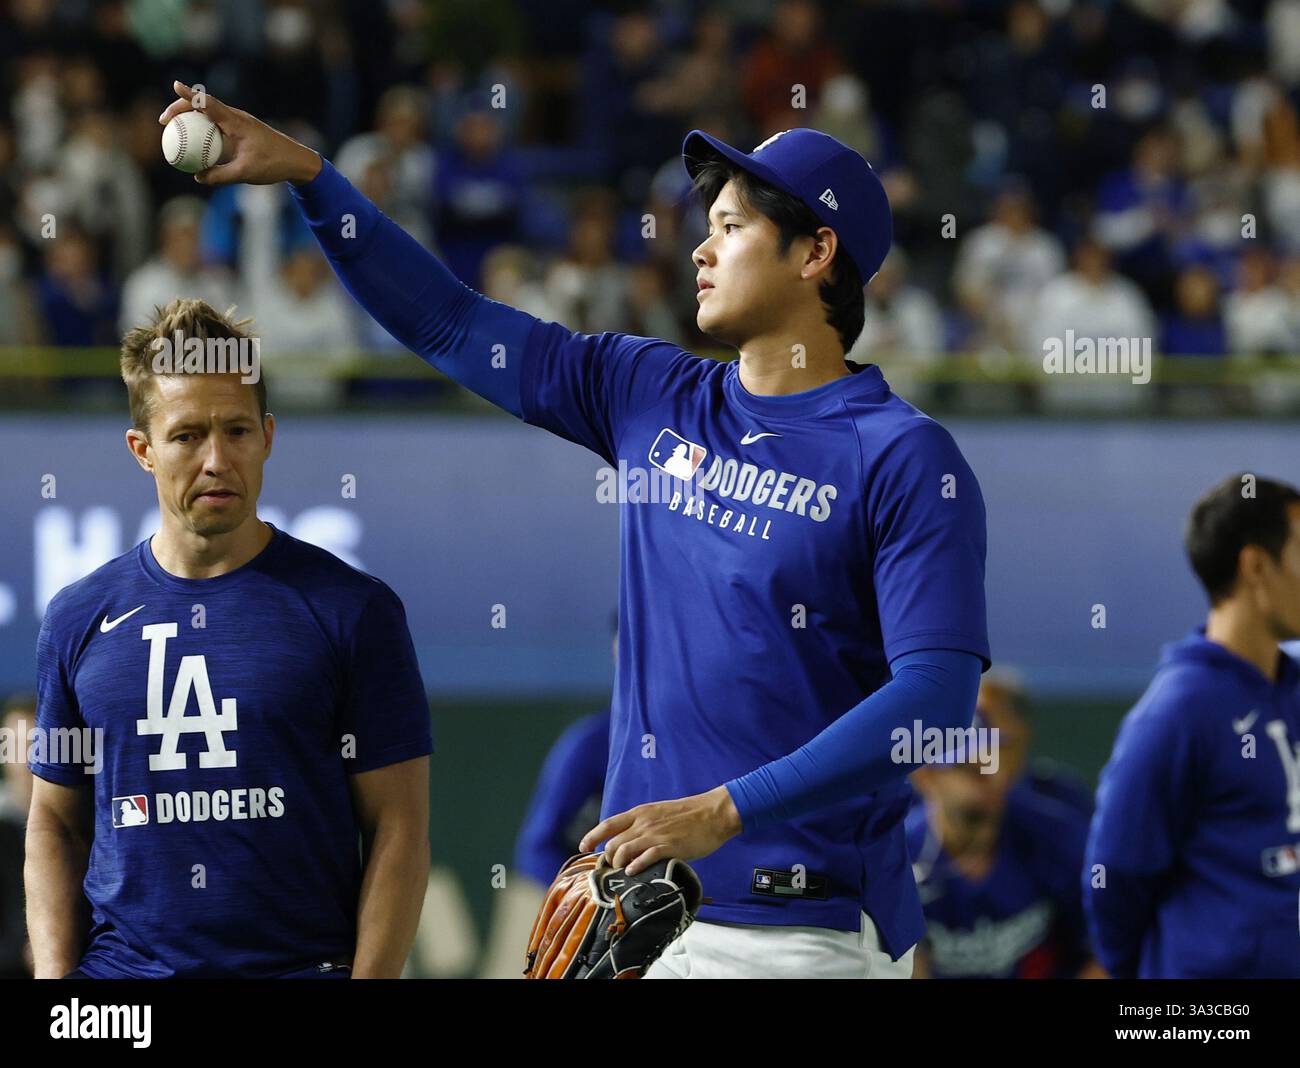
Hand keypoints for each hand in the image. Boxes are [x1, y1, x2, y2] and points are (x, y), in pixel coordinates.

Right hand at [158, 80, 321, 186]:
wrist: (298, 161)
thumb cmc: (273, 165)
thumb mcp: (245, 173)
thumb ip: (220, 176)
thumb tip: (197, 177)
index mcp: (237, 122)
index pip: (208, 103)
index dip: (190, 94)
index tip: (174, 85)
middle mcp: (237, 117)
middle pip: (203, 105)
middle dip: (181, 107)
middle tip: (164, 121)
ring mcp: (240, 122)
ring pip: (210, 113)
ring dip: (190, 116)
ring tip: (173, 128)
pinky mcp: (243, 129)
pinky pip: (217, 124)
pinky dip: (203, 127)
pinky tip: (196, 141)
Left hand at [579, 785, 742, 875]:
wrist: (714, 812)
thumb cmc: (689, 815)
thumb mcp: (660, 813)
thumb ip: (644, 825)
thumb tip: (630, 840)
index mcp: (640, 813)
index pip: (608, 824)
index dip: (592, 836)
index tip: (583, 847)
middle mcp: (643, 823)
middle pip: (613, 843)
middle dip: (608, 859)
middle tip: (612, 869)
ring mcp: (655, 834)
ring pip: (623, 851)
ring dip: (619, 865)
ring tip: (624, 872)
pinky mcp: (669, 846)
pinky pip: (644, 858)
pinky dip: (635, 867)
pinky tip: (634, 873)